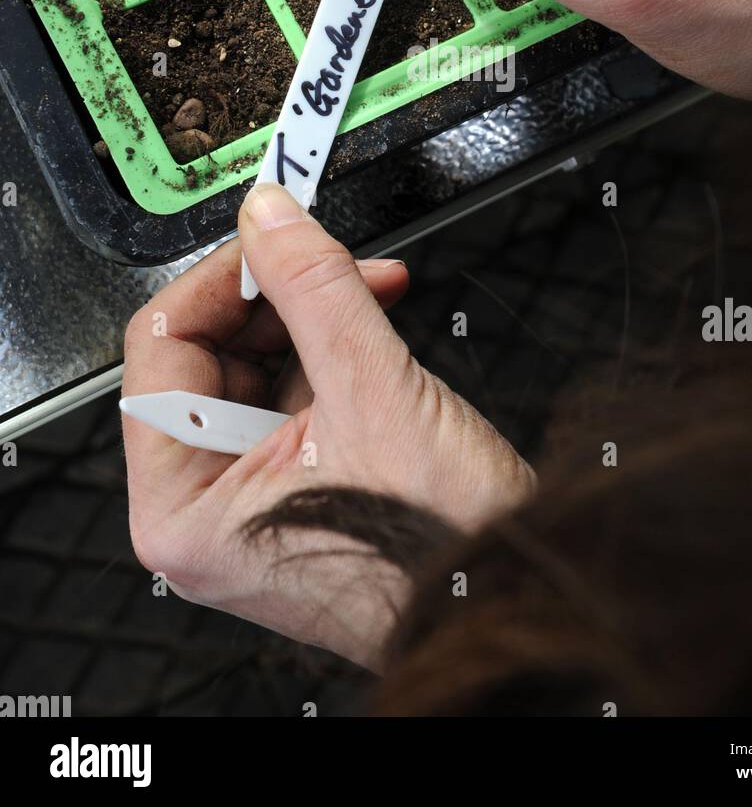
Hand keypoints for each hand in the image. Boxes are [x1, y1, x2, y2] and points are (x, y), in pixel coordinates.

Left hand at [122, 183, 533, 668]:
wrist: (518, 604)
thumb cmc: (440, 551)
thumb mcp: (372, 389)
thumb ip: (313, 287)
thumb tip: (269, 217)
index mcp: (182, 507)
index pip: (163, 347)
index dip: (223, 277)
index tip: (273, 231)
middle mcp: (205, 513)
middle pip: (210, 355)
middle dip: (281, 296)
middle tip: (333, 255)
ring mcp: (253, 507)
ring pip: (259, 371)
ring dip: (316, 319)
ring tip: (374, 289)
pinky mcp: (298, 496)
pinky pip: (294, 402)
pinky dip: (335, 356)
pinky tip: (377, 323)